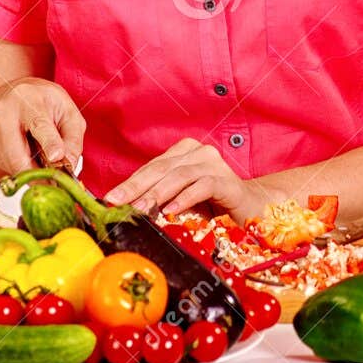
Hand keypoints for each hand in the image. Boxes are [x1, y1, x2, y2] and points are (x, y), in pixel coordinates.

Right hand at [0, 78, 85, 176]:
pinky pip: (5, 166)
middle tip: (54, 182)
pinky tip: (27, 154)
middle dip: (38, 173)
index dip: (49, 143)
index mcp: (29, 99)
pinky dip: (19, 167)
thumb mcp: (67, 112)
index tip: (57, 157)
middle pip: (17, 154)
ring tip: (43, 162)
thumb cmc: (44, 102)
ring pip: (12, 165)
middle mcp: (3, 112)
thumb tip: (69, 165)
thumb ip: (73, 138)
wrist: (14, 94)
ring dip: (31, 171)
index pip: (39, 124)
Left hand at [105, 138, 270, 221]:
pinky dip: (185, 198)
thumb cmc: (213, 206)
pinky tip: (171, 210)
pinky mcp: (227, 180)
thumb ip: (159, 198)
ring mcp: (214, 164)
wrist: (253, 210)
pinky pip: (202, 186)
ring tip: (140, 209)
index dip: (129, 182)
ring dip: (156, 194)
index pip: (151, 167)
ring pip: (179, 176)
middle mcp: (199, 152)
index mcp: (184, 152)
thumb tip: (126, 208)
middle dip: (135, 187)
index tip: (109, 199)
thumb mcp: (181, 200)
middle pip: (161, 169)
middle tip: (116, 202)